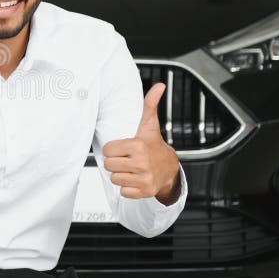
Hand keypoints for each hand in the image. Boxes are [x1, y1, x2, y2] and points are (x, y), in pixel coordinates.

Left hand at [102, 83, 180, 202]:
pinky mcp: (144, 192)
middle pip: (109, 165)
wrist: (170, 169)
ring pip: (114, 178)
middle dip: (116, 162)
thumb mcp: (150, 125)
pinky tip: (135, 179)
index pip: (108, 150)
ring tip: (131, 168)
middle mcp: (141, 163)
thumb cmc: (154, 145)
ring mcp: (144, 179)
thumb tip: (159, 85)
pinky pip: (122, 191)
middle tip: (127, 159)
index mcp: (138, 145)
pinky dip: (127, 188)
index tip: (123, 148)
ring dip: (120, 175)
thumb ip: (150, 104)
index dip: (113, 149)